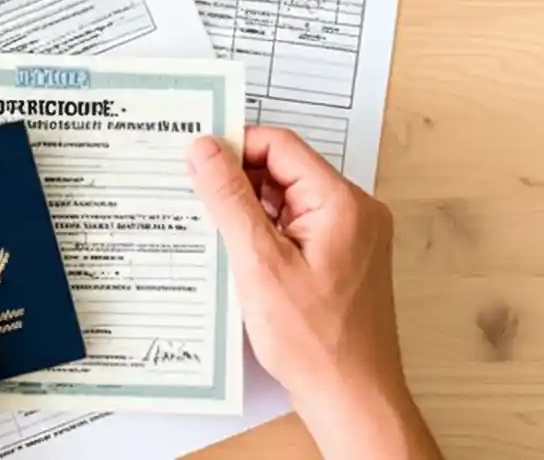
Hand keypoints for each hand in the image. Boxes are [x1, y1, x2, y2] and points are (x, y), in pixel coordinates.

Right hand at [187, 127, 441, 459]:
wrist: (353, 398)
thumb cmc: (316, 342)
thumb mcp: (259, 263)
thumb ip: (230, 200)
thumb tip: (205, 150)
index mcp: (340, 203)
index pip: (279, 146)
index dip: (234, 145)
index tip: (193, 156)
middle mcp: (352, 212)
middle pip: (283, 170)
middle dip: (235, 178)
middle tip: (190, 191)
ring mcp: (348, 237)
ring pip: (285, 200)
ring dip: (246, 209)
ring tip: (207, 227)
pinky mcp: (338, 259)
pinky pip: (293, 228)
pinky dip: (262, 234)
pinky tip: (232, 253)